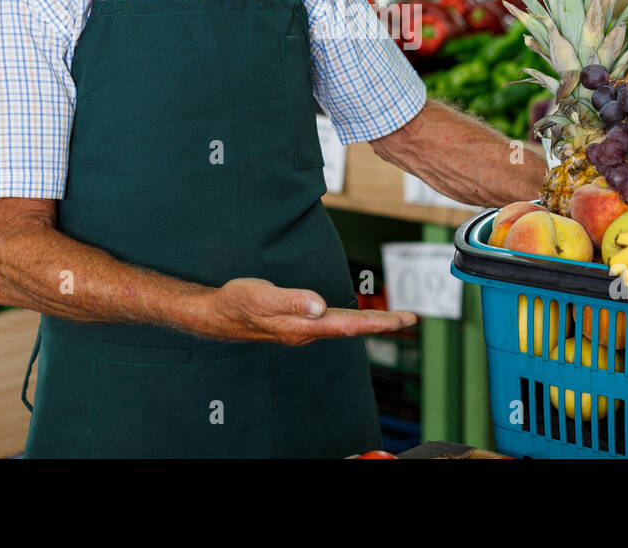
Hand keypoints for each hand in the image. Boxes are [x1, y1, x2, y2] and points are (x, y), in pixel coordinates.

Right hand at [201, 277, 417, 345]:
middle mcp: (307, 331)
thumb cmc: (239, 303)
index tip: (402, 319)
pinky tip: (354, 318)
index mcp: (304, 325)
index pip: (349, 324)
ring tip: (393, 319)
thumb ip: (292, 301)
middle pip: (352, 328)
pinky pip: (332, 324)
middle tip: (411, 318)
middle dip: (382, 324)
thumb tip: (321, 305)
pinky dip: (351, 321)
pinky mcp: (298, 324)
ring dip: (369, 324)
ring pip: (344, 327)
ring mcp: (303, 329)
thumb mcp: (263, 297)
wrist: (217, 314)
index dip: (378, 322)